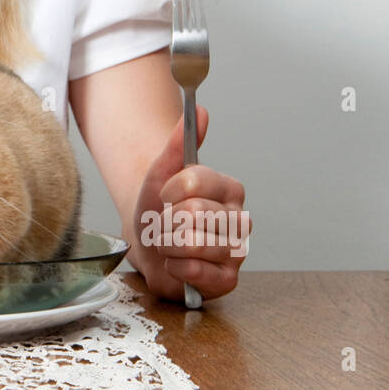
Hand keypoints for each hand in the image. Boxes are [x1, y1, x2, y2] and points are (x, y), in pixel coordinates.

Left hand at [131, 105, 250, 302]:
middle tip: (165, 223)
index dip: (169, 190)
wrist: (148, 241)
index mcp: (230, 188)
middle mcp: (240, 218)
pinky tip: (176, 261)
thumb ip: (180, 141)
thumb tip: (200, 110)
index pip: (196, 181)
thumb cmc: (159, 207)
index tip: (165, 195)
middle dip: (165, 220)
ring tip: (169, 241)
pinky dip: (175, 266)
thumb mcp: (162, 171)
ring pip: (192, 242)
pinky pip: (196, 271)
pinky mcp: (227, 280)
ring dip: (167, 243)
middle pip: (192, 214)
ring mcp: (237, 250)